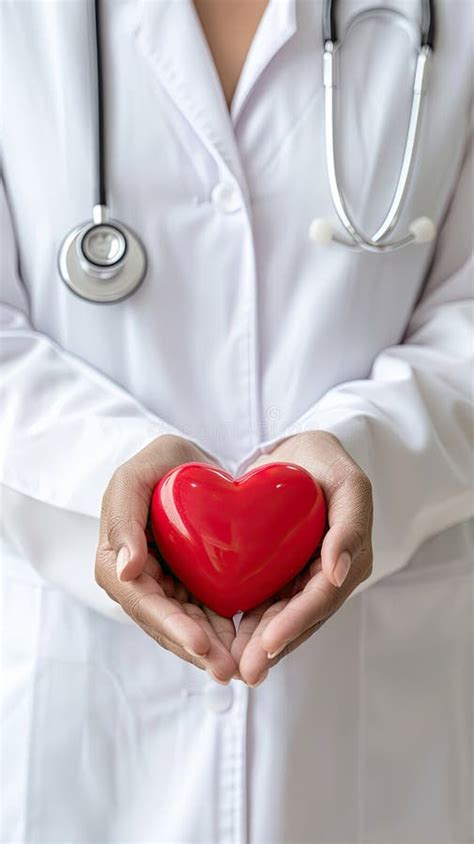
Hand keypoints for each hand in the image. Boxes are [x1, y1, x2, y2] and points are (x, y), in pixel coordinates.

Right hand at [95, 434, 237, 683]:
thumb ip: (123, 517)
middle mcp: (138, 580)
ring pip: (187, 626)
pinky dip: (224, 632)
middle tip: (228, 669)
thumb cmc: (157, 463)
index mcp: (115, 560)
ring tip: (242, 668)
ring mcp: (165, 586)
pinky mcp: (190, 586)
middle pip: (165, 624)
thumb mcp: (134, 477)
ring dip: (211, 650)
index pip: (141, 601)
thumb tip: (124, 571)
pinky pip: (207, 614)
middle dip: (195, 649)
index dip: (170, 625)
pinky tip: (248, 646)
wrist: (187, 461)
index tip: (200, 642)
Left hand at [231, 431, 372, 685]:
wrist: (300, 454)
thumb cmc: (326, 461)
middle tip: (246, 672)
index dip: (296, 623)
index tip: (268, 644)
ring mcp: (305, 578)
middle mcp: (329, 575)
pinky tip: (225, 644)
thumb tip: (336, 572)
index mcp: (350, 557)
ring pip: (281, 619)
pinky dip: (248, 626)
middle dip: (273, 647)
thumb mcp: (347, 482)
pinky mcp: (282, 575)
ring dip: (259, 646)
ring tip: (232, 670)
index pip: (321, 598)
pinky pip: (265, 604)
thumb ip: (350, 524)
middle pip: (301, 618)